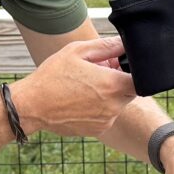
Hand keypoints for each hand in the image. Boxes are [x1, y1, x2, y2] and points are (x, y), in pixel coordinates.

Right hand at [10, 38, 134, 139]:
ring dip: (109, 95)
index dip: (133, 72)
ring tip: (86, 87)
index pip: (141, 80)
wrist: (32, 106)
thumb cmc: (52, 76)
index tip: (120, 66)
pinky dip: (100, 108)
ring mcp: (106, 120)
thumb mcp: (77, 51)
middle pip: (130, 92)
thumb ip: (105, 46)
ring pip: (118, 104)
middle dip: (119, 81)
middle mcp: (113, 106)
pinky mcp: (98, 130)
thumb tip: (124, 43)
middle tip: (99, 73)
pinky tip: (81, 100)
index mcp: (111, 85)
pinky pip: (107, 116)